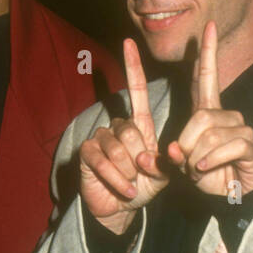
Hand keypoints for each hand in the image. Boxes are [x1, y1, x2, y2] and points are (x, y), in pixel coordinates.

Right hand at [79, 37, 168, 232]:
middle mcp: (118, 127)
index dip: (133, 67)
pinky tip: (122, 188)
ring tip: (131, 184)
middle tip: (140, 175)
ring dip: (128, 172)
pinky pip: (102, 160)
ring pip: (118, 147)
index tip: (128, 43)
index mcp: (138, 126)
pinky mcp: (87, 152)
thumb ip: (165, 161)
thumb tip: (151, 155)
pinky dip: (116, 178)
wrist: (120, 209)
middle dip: (139, 159)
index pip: (136, 91)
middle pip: (131, 130)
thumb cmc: (141, 187)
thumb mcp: (162, 174)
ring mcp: (100, 138)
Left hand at [167, 21, 252, 198]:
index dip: (207, 53)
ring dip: (198, 156)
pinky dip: (212, 160)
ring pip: (212, 133)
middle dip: (186, 142)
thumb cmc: (209, 175)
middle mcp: (226, 115)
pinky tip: (206, 169)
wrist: (233, 197)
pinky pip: (228, 145)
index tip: (208, 27)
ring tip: (199, 169)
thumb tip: (169, 149)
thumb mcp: (182, 165)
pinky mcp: (250, 145)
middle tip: (186, 161)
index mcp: (208, 113)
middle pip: (200, 115)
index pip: (206, 77)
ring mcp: (241, 128)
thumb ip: (171, 156)